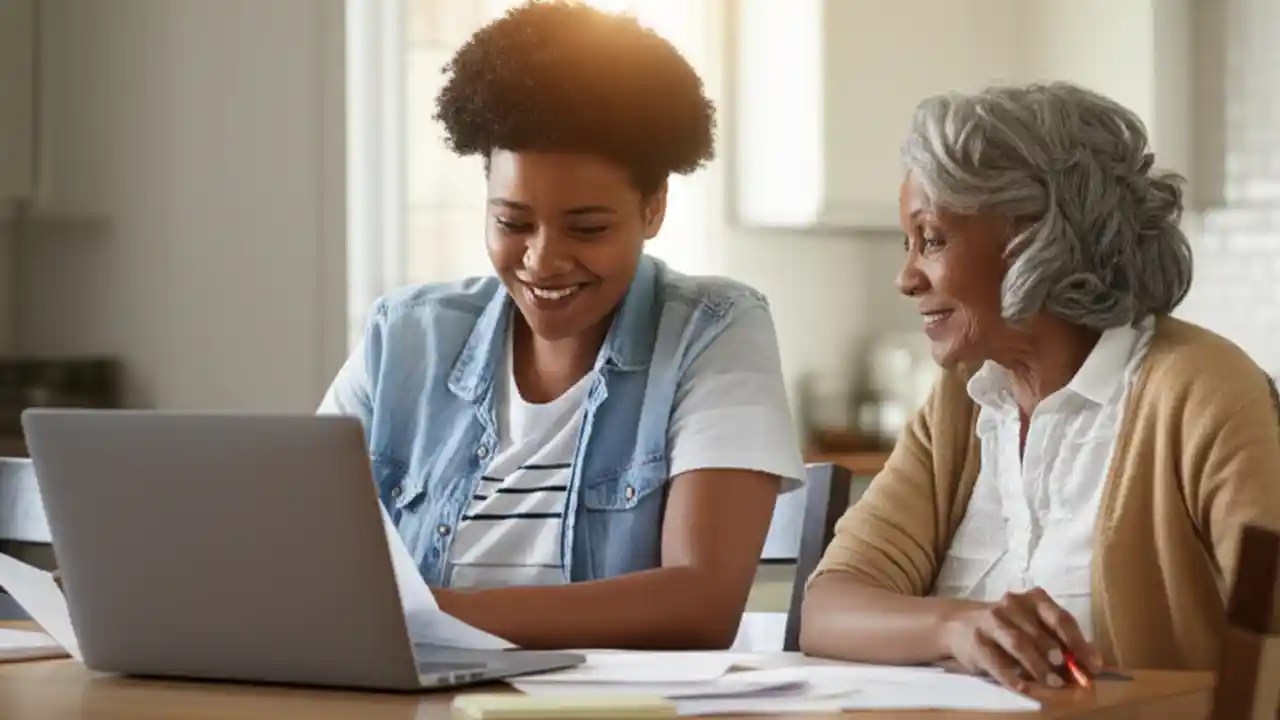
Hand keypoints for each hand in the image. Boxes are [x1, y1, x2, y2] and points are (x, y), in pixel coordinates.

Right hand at [940, 588, 1102, 690]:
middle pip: (1039, 631)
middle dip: (1057, 654)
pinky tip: (1024, 687)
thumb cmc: (1009, 627)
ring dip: (1038, 665)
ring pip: (1018, 643)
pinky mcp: (976, 641)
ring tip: (1052, 683)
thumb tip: (1087, 666)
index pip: (1060, 618)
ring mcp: (991, 620)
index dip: (1079, 643)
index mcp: (1034, 599)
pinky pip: (996, 661)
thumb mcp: (1034, 626)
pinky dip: (1012, 676)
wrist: (960, 625)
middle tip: (1070, 675)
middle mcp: (1012, 604)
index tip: (1093, 665)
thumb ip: (1058, 641)